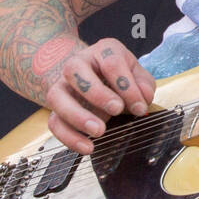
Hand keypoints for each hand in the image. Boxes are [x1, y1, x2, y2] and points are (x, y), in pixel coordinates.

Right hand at [44, 37, 156, 153]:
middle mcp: (77, 64)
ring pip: (57, 96)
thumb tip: (144, 97)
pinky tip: (87, 147)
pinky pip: (54, 122)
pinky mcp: (56, 107)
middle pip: (75, 70)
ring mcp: (62, 85)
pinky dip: (69, 137)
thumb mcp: (136, 74)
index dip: (127, 86)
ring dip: (77, 116)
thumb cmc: (117, 75)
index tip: (139, 107)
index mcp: (102, 51)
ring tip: (98, 131)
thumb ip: (143, 85)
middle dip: (97, 92)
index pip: (111, 63)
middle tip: (116, 110)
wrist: (92, 75)